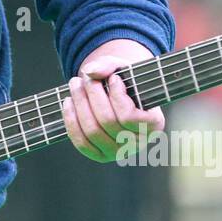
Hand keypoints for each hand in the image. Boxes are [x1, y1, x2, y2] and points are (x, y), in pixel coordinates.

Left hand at [61, 39, 165, 163]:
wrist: (120, 97)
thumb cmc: (125, 82)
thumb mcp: (123, 68)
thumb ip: (110, 64)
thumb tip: (90, 71)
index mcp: (153, 124)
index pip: (130, 116)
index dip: (117, 96)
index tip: (113, 78)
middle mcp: (138, 143)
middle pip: (108, 122)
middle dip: (93, 95)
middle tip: (84, 77)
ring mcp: (119, 152)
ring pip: (93, 132)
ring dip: (79, 104)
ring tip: (75, 84)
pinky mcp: (101, 156)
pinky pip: (82, 143)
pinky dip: (71, 121)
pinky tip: (68, 102)